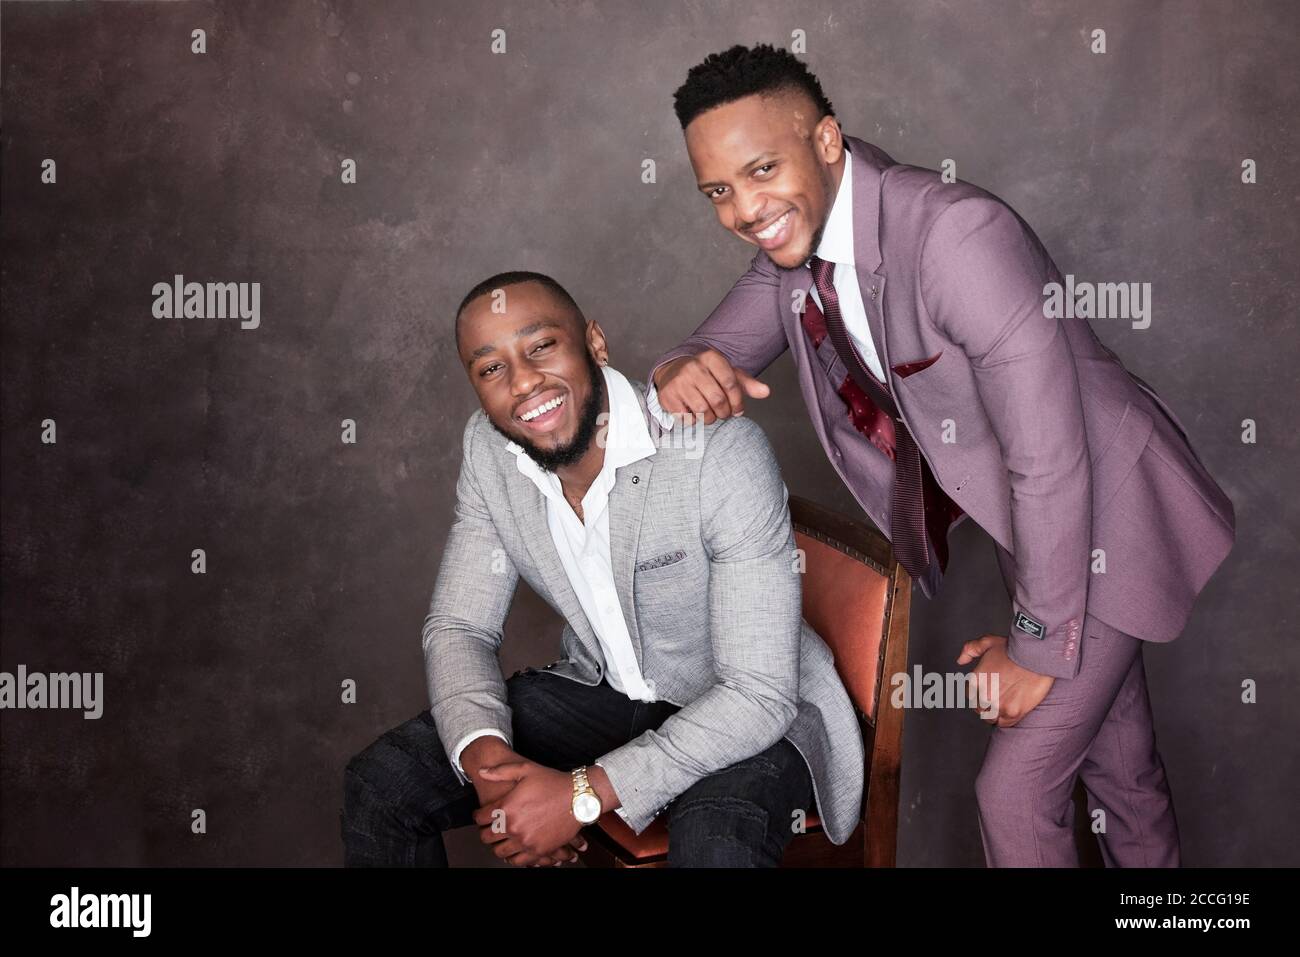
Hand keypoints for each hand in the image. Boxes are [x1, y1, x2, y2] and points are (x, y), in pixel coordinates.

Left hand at [473, 759, 583, 866]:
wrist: (579, 797)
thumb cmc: (554, 782)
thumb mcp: (525, 769)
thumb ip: (501, 771)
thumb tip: (482, 771)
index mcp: (507, 807)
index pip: (480, 819)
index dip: (478, 816)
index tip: (480, 816)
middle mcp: (514, 827)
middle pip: (486, 838)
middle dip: (485, 832)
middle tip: (488, 828)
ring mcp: (526, 842)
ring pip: (500, 852)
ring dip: (498, 846)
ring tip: (501, 839)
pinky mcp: (539, 851)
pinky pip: (519, 862)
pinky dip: (514, 857)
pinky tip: (515, 849)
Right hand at [654, 349, 769, 423]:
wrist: (672, 370)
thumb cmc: (706, 374)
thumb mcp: (727, 373)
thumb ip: (747, 383)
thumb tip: (766, 392)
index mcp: (710, 357)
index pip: (731, 384)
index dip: (738, 402)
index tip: (738, 410)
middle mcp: (693, 367)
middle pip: (718, 400)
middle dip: (724, 412)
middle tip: (723, 413)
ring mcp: (678, 382)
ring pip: (703, 411)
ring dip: (710, 418)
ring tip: (710, 413)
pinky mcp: (668, 396)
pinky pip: (688, 418)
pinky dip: (694, 421)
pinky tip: (693, 411)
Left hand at [956, 634, 1054, 727]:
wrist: (1034, 656)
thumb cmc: (1013, 648)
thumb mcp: (987, 642)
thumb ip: (970, 650)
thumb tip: (960, 661)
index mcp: (975, 680)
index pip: (971, 696)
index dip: (979, 696)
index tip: (988, 693)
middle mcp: (983, 694)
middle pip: (980, 708)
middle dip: (987, 705)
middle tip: (998, 700)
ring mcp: (998, 705)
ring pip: (990, 717)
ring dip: (995, 714)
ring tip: (1004, 708)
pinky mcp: (1013, 712)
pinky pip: (1004, 723)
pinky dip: (1005, 720)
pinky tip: (1010, 712)